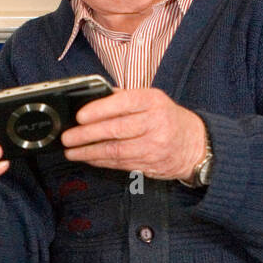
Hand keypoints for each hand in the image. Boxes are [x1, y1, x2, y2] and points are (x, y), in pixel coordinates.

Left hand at [61, 88, 206, 179]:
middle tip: (68, 137)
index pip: (123, 103)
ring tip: (71, 151)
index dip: (99, 110)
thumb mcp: (152, 99)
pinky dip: (100, 161)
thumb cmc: (166, 117)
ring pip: (115, 150)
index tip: (79, 116)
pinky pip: (119, 163)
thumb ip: (124, 97)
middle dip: (87, 135)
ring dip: (89, 152)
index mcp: (153, 101)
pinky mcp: (150, 164)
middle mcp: (155, 123)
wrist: (194, 144)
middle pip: (116, 130)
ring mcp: (153, 146)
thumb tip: (92, 98)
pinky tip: (87, 158)